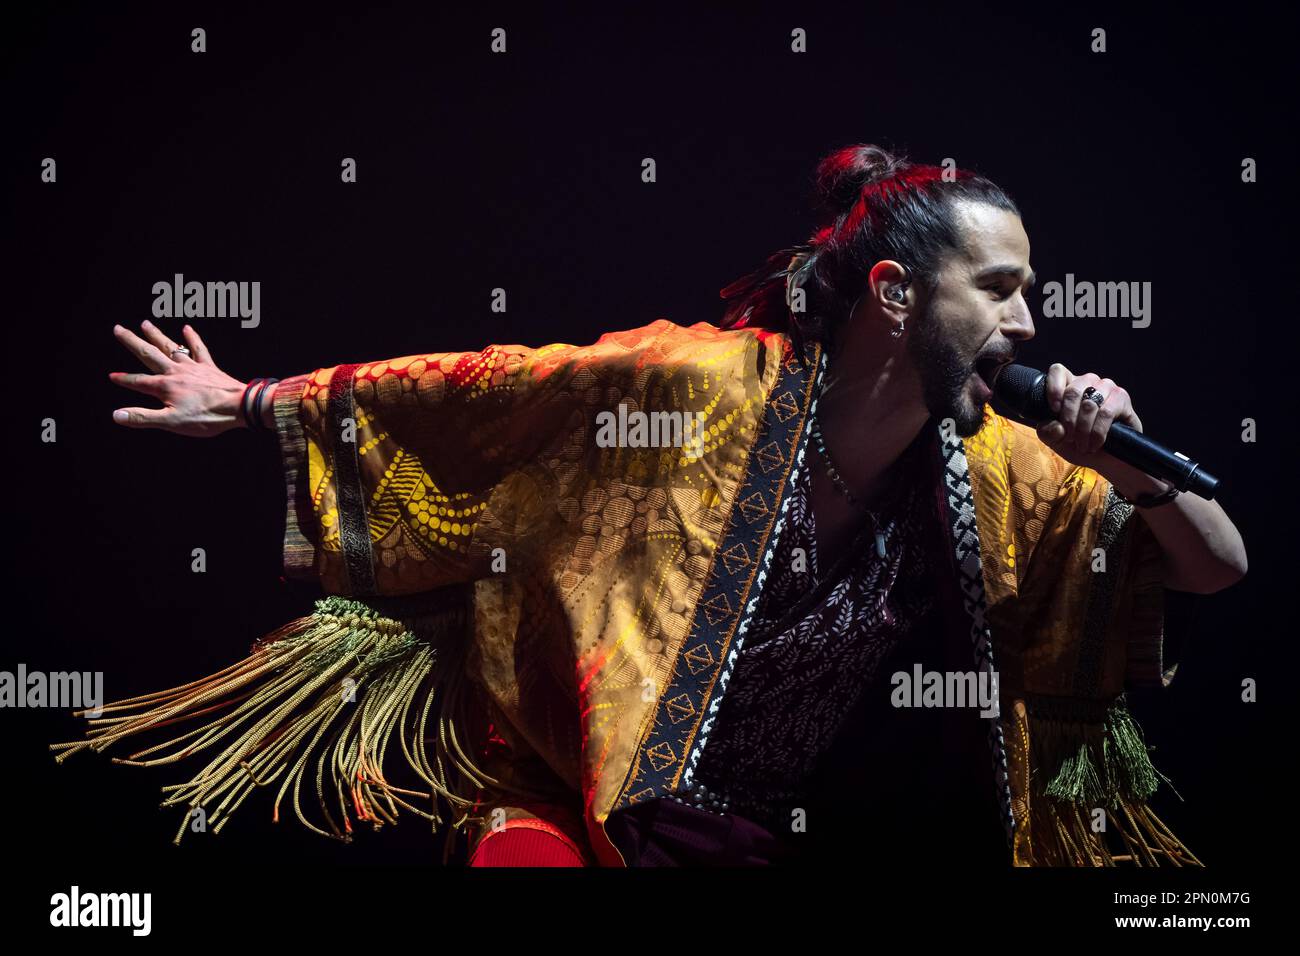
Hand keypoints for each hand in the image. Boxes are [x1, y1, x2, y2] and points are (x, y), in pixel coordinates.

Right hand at [110, 321, 251, 436]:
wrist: (239, 406)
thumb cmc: (207, 417)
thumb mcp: (171, 422)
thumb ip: (143, 417)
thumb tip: (117, 415)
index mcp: (164, 386)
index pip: (138, 382)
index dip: (124, 380)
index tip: (112, 376)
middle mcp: (175, 372)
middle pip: (149, 354)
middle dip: (132, 342)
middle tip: (118, 329)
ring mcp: (193, 367)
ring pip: (170, 347)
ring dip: (156, 335)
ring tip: (145, 323)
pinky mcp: (209, 367)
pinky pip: (198, 349)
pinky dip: (192, 338)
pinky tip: (187, 328)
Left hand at [1035, 363, 1146, 475]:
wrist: (1103, 458)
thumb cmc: (1077, 444)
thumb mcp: (1055, 439)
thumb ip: (1047, 432)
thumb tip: (1057, 426)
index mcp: (1068, 385)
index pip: (1058, 371)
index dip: (1053, 388)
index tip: (1054, 410)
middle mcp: (1089, 381)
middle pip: (1073, 391)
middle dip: (1069, 420)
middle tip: (1070, 439)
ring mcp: (1107, 387)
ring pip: (1089, 404)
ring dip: (1083, 429)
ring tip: (1082, 445)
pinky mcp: (1122, 398)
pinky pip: (1106, 412)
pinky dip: (1097, 432)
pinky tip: (1095, 444)